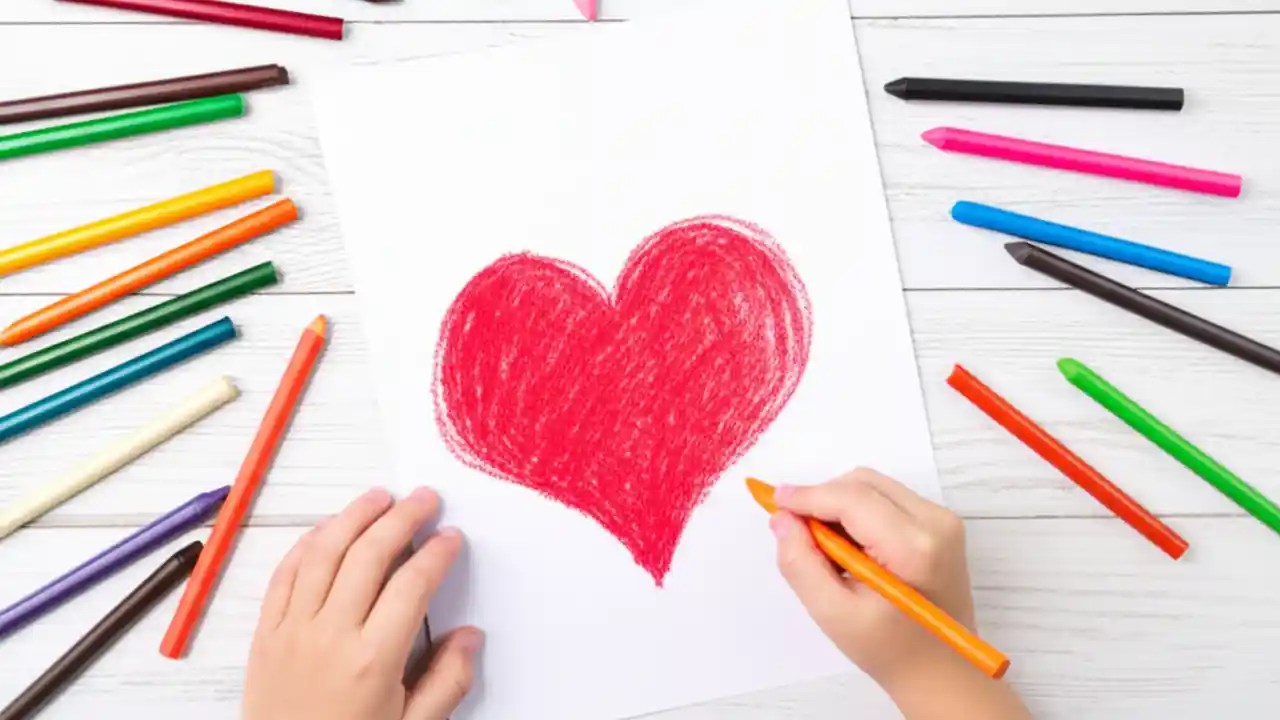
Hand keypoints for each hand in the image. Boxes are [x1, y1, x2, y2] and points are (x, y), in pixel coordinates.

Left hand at [243, 487, 482, 719]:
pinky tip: (327, 529)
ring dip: (354, 516)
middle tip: (424, 500)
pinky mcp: (265, 635)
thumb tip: (470, 637)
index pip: (411, 585)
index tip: (450, 538)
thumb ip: (445, 682)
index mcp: (372, 661)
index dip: (436, 554)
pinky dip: (307, 543)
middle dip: (402, 518)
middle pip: (369, 555)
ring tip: (379, 498)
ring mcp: (292, 631)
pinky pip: (284, 574)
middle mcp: (329, 636)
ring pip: (324, 552)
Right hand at [769, 469, 1028, 718]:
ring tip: (828, 550)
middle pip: (863, 484)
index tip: (773, 500)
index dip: (808, 495)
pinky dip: (860, 514)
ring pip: (873, 487)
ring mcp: (943, 521)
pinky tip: (853, 550)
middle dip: (824, 500)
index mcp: (914, 548)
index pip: (851, 498)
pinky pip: (887, 499)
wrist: (943, 671)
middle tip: (800, 535)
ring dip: (840, 506)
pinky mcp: (941, 524)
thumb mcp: (834, 614)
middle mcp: (936, 523)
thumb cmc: (890, 650)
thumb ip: (801, 563)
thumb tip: (781, 519)